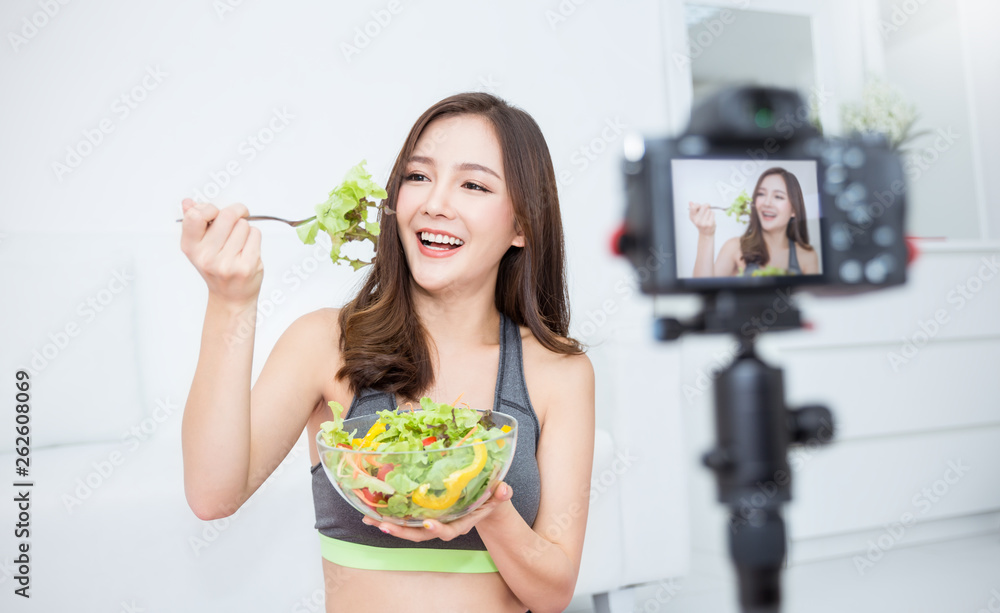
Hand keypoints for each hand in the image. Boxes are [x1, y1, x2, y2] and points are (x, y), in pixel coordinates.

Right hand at [179, 198, 263, 305]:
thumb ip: (194, 222)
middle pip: (227, 215)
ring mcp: (227, 263)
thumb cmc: (217, 267)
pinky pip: (255, 234)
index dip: (209, 208)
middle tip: (236, 219)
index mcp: (191, 248)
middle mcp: (207, 257)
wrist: (231, 297)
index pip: (195, 215)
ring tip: (239, 243)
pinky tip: (247, 249)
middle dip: (235, 213)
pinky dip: (254, 237)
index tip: (215, 213)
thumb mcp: (200, 246)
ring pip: (243, 224)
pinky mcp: (247, 266)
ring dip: (245, 228)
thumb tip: (188, 202)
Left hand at [361, 482, 513, 541]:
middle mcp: (445, 524)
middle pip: (421, 534)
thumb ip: (501, 494)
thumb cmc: (491, 497)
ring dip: (390, 525)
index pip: (450, 530)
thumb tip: (504, 490)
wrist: (485, 500)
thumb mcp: (499, 494)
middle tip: (384, 525)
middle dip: (402, 531)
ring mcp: (433, 520)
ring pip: (409, 528)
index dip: (439, 530)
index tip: (429, 524)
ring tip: (371, 520)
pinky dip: (389, 516)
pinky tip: (373, 511)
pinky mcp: (424, 514)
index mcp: (462, 521)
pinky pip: (406, 518)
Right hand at [688, 201, 715, 235]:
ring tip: (708, 216)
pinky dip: (712, 214)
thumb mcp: (695, 216)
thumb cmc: (701, 223)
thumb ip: (693, 208)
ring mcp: (703, 223)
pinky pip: (713, 213)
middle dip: (707, 206)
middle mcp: (697, 220)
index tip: (700, 206)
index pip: (693, 207)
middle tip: (707, 208)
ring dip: (709, 211)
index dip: (698, 205)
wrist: (705, 233)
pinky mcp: (710, 224)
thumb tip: (690, 202)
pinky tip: (710, 218)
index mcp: (692, 217)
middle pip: (704, 206)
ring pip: (709, 210)